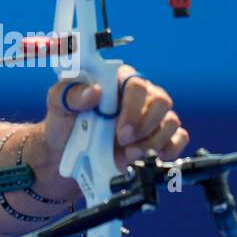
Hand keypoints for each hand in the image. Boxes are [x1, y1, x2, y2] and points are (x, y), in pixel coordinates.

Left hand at [42, 64, 188, 170]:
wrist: (65, 156)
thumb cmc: (63, 124)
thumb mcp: (57, 105)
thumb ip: (69, 94)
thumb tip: (93, 92)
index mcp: (116, 80)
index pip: (136, 83)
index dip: (133, 108)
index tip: (121, 131)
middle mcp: (138, 96)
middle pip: (161, 101)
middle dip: (145, 126)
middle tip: (123, 143)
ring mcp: (149, 117)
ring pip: (171, 121)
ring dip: (153, 141)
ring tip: (130, 155)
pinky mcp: (157, 138)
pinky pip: (178, 138)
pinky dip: (171, 148)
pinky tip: (155, 156)